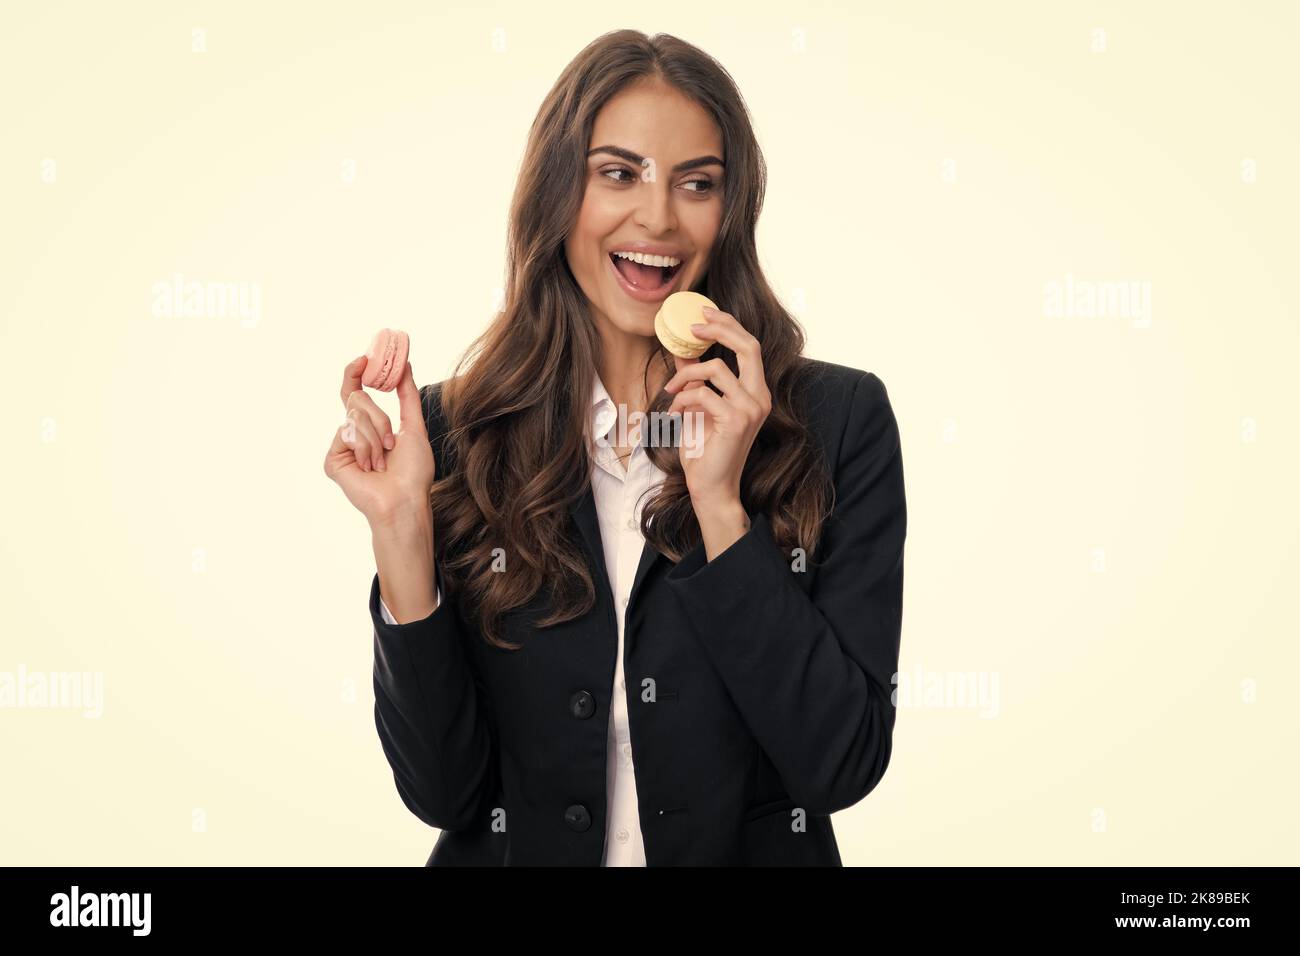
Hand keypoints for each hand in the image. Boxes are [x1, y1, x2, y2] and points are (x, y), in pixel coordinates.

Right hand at [324, 352, 435, 528]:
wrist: (405, 499)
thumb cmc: (413, 472)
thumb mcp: (414, 426)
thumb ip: (407, 395)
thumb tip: (404, 366)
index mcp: (370, 426)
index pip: (356, 391)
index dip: (355, 373)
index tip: (364, 358)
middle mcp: (353, 434)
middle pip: (356, 399)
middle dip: (379, 418)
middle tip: (392, 442)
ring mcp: (341, 446)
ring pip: (354, 415)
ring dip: (377, 436)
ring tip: (383, 461)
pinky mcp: (333, 460)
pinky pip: (346, 433)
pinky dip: (365, 448)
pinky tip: (370, 468)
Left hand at [663, 305, 771, 513]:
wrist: (711, 487)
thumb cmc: (706, 451)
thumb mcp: (697, 407)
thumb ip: (695, 378)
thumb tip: (682, 349)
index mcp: (757, 392)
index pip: (750, 347)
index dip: (729, 325)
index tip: (704, 312)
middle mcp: (760, 397)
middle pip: (748, 345)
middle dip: (720, 328)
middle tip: (692, 324)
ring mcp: (752, 408)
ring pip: (716, 369)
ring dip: (685, 376)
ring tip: (670, 392)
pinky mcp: (736, 419)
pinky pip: (703, 393)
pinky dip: (682, 399)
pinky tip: (674, 414)